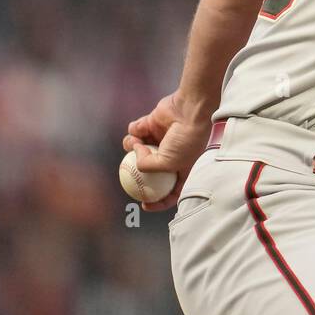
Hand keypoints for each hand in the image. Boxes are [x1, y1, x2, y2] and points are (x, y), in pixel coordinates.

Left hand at [122, 92, 212, 210]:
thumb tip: (135, 163)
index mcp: (182, 168)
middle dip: (136, 173)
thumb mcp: (169, 163)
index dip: (158, 201)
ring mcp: (160, 138)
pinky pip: (135, 130)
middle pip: (150, 170)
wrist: (190, 110)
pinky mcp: (151, 123)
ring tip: (133, 143)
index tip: (144, 204)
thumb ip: (148, 167)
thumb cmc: (186, 139)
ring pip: (137, 148)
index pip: (170, 190)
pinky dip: (134, 130)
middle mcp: (171, 154)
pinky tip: (137, 130)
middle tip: (125, 175)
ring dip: (131, 146)